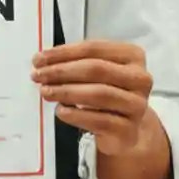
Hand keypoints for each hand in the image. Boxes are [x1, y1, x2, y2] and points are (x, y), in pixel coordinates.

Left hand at [31, 40, 152, 155]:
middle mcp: (140, 78)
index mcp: (132, 55)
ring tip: (46, 92)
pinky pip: (99, 120)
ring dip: (66, 92)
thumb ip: (75, 63)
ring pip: (98, 94)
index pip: (94, 48)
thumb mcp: (96, 73)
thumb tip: (43, 62)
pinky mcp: (129, 130)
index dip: (64, 53)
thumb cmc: (106, 92)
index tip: (39, 58)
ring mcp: (137, 105)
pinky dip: (76, 115)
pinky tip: (60, 111)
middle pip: (96, 69)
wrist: (124, 129)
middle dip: (62, 71)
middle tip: (38, 75)